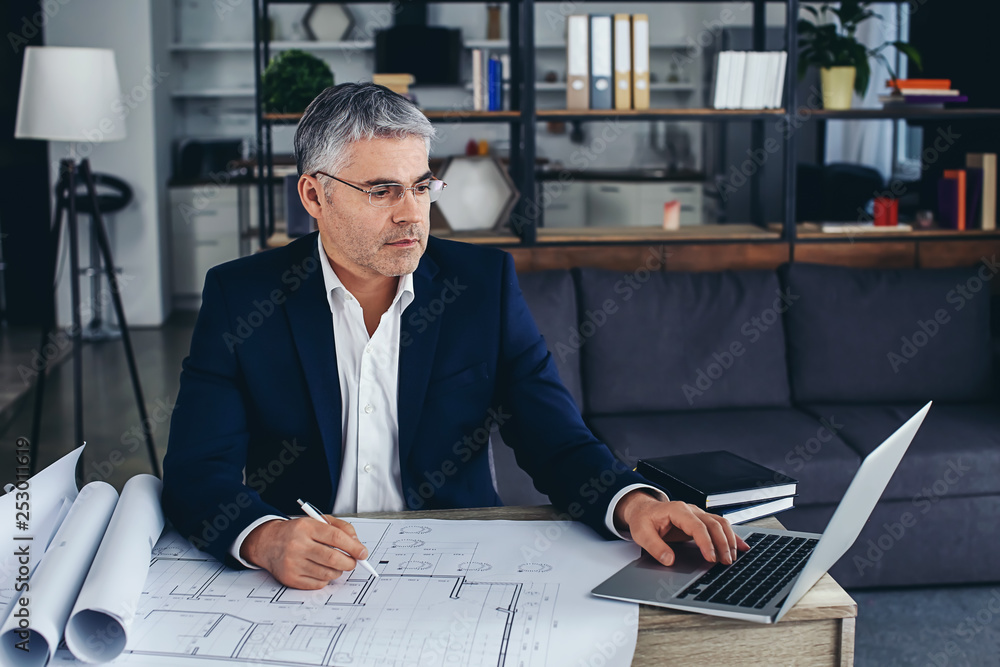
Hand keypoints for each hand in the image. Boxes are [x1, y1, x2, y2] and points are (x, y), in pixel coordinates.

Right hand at [240, 516, 368, 588]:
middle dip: (349, 562)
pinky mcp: (290, 578)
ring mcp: (292, 563)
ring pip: (327, 573)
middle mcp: (298, 545)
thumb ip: (341, 528)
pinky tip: (321, 570)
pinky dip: (325, 579)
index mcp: (306, 527)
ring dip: (338, 571)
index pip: (335, 537)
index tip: (363, 553)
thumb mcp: (318, 521)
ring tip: (336, 565)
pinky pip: (317, 584)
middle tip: (353, 562)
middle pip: (333, 558)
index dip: (353, 546)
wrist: (268, 543)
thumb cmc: (297, 532)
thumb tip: (357, 545)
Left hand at [614, 490, 749, 565]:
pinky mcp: (701, 521)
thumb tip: (669, 560)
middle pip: (713, 524)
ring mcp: (697, 514)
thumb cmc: (643, 519)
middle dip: (722, 543)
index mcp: (676, 510)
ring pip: (720, 523)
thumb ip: (655, 547)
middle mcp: (690, 510)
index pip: (696, 525)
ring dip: (729, 540)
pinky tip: (742, 546)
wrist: (643, 510)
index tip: (710, 557)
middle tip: (725, 562)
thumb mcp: (641, 533)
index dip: (705, 542)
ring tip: (733, 558)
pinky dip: (732, 536)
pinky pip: (720, 526)